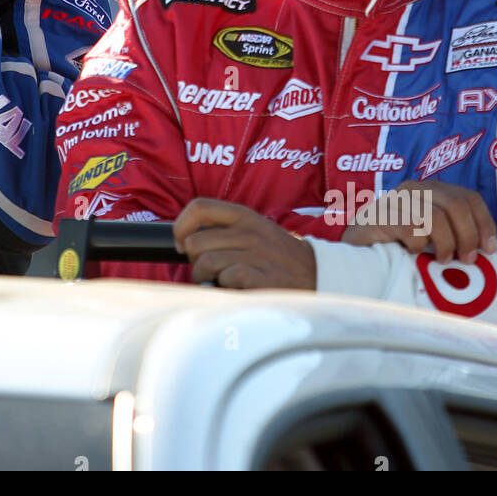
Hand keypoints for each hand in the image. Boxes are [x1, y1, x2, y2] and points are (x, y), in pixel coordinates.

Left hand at [172, 198, 315, 288]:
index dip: (180, 225)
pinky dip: (224, 287)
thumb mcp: (255, 229)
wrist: (317, 274)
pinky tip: (236, 287)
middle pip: (195, 241)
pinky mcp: (260, 277)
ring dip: (205, 276)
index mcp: (244, 215)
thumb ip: (226, 228)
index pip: (199, 207)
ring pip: (206, 262)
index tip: (179, 242)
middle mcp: (248, 231)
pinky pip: (224, 279)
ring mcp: (255, 254)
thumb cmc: (277, 255)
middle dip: (193, 259)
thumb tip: (185, 238)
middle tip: (206, 267)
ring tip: (218, 279)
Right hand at [340, 179, 496, 263]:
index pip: (469, 197)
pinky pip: (412, 229)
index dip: (484, 223)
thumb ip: (453, 231)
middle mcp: (415, 188)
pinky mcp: (382, 216)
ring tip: (441, 260)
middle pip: (456, 205)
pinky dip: (419, 246)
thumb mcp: (431, 234)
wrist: (355, 248)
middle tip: (467, 259)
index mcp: (431, 189)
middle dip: (468, 236)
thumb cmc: (398, 244)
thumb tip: (487, 248)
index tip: (490, 249)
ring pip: (436, 217)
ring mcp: (396, 200)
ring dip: (446, 244)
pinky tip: (413, 252)